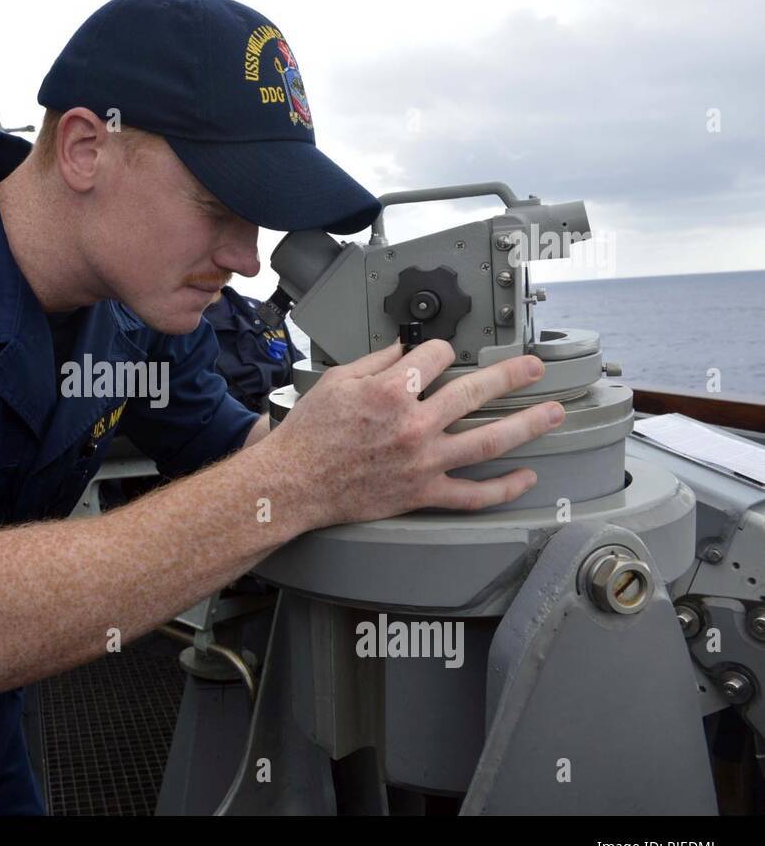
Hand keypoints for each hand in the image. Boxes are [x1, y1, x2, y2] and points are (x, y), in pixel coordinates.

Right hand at [266, 339, 563, 528]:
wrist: (293, 483)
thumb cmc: (308, 435)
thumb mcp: (336, 381)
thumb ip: (374, 361)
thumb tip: (402, 350)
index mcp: (390, 391)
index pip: (435, 356)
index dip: (439, 350)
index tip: (440, 354)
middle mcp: (414, 425)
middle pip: (476, 391)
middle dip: (511, 375)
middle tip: (533, 368)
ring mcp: (423, 461)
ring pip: (489, 441)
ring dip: (527, 424)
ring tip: (552, 413)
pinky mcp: (422, 492)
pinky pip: (471, 495)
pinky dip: (503, 489)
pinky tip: (525, 478)